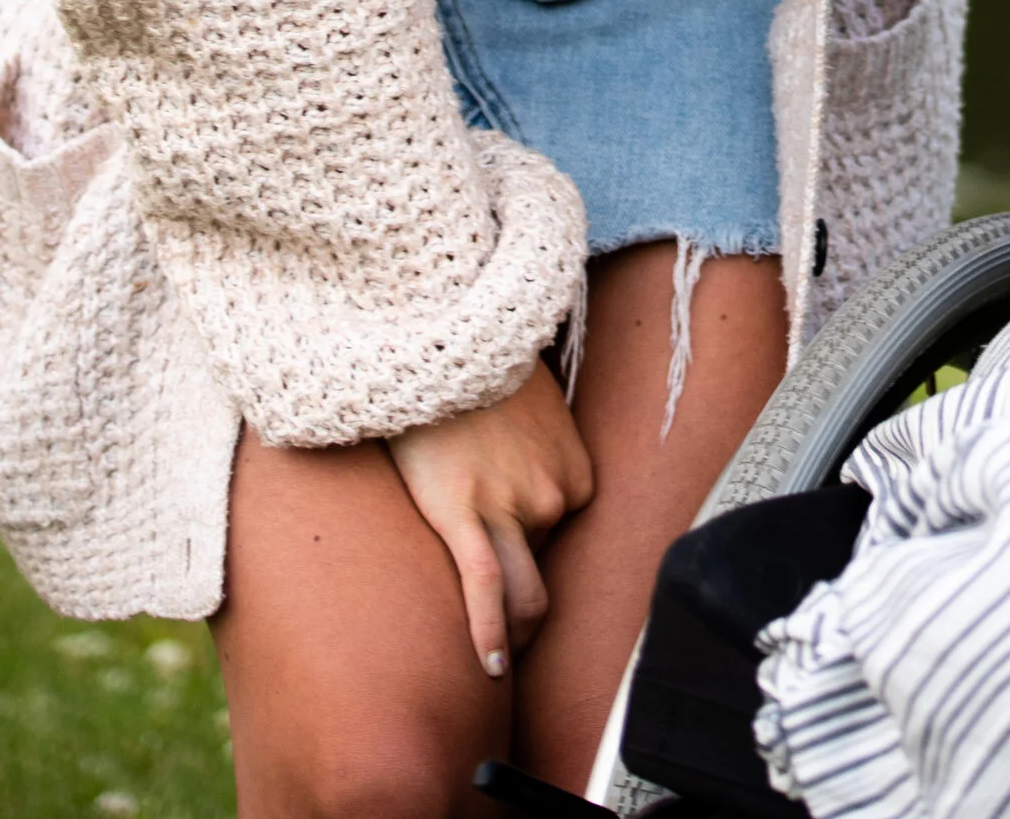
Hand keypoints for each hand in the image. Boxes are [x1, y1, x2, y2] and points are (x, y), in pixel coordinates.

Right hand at [388, 360, 595, 675]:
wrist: (436, 340)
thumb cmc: (479, 373)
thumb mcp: (534, 408)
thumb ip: (539, 452)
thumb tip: (521, 474)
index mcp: (574, 473)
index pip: (558, 540)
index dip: (525, 546)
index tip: (495, 539)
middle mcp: (551, 494)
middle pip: (542, 570)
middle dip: (522, 598)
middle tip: (500, 625)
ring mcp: (510, 508)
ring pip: (523, 597)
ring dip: (510, 633)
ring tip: (494, 660)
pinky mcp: (462, 515)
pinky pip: (484, 589)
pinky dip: (487, 636)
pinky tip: (487, 669)